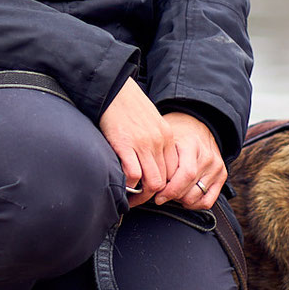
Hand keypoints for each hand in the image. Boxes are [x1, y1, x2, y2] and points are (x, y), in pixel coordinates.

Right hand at [97, 78, 173, 201]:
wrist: (114, 90)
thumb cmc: (128, 105)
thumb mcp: (151, 121)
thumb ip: (155, 140)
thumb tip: (151, 161)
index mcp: (167, 136)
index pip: (174, 171)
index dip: (165, 186)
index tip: (154, 192)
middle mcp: (159, 141)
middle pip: (164, 180)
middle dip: (152, 194)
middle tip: (140, 199)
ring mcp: (143, 144)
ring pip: (152, 182)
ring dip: (141, 195)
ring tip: (130, 198)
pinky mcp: (125, 144)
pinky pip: (133, 174)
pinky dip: (128, 185)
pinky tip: (122, 185)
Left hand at [160, 112, 224, 210]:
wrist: (196, 126)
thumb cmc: (177, 135)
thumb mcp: (165, 141)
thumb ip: (158, 159)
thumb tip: (148, 182)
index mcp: (192, 145)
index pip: (186, 175)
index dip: (170, 190)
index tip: (157, 196)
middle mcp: (208, 156)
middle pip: (190, 189)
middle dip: (172, 196)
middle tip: (161, 194)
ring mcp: (216, 167)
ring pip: (197, 197)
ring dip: (181, 200)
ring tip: (172, 192)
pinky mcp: (221, 176)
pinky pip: (208, 201)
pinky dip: (194, 204)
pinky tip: (184, 198)